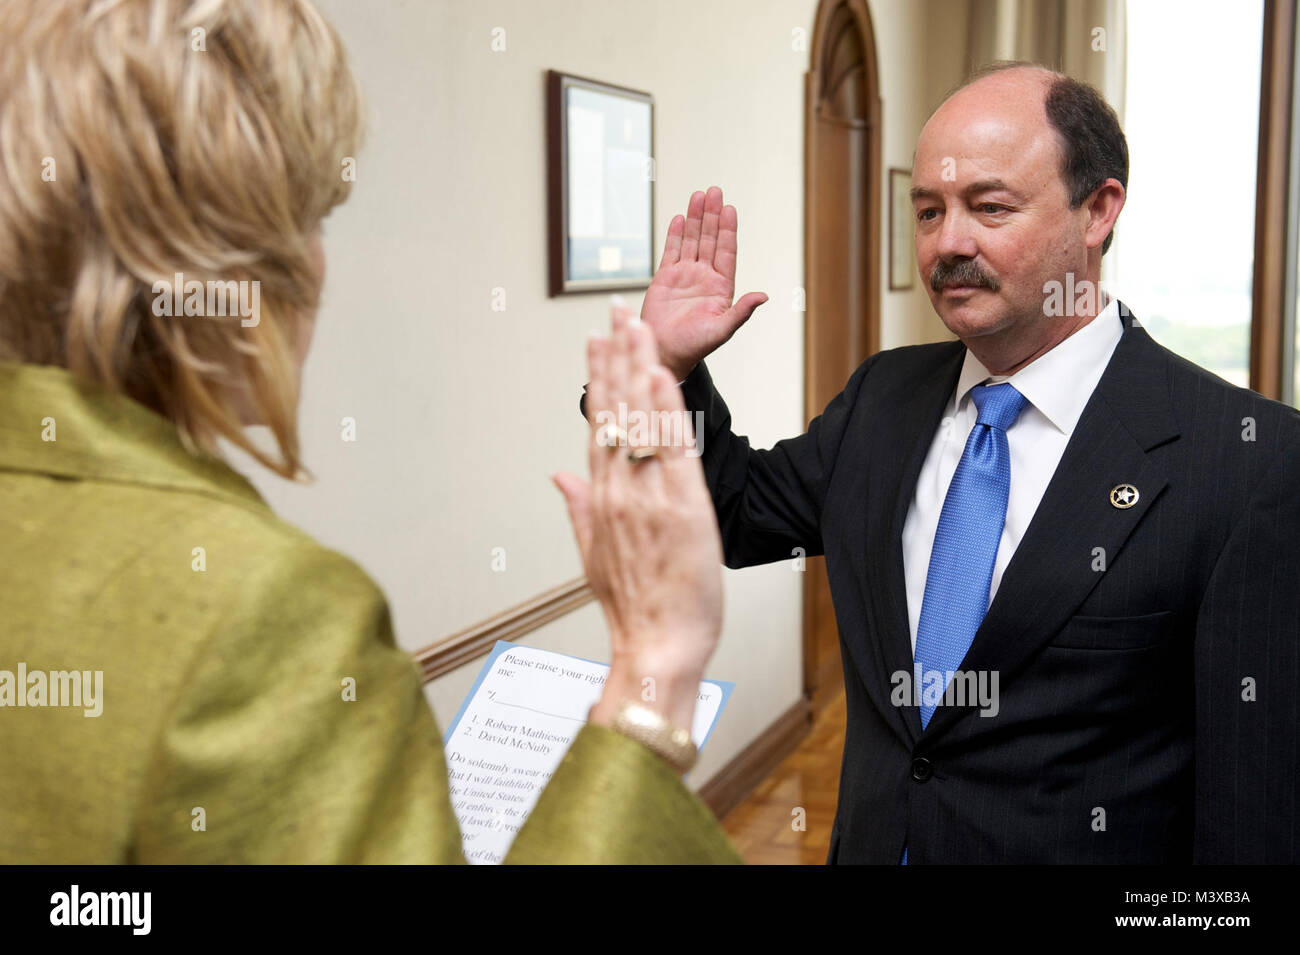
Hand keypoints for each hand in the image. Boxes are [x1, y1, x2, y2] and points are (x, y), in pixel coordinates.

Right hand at [552, 300, 724, 732]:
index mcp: (601, 500)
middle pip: (614, 410)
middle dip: (615, 355)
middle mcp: (618, 491)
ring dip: (638, 366)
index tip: (595, 341)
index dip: (597, 378)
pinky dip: (665, 409)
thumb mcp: (593, 556)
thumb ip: (576, 508)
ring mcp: (647, 496)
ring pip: (640, 421)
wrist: (657, 649)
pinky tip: (660, 374)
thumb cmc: (636, 608)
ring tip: (636, 324)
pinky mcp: (681, 507)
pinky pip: (670, 449)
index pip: (597, 423)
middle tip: (615, 310)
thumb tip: (558, 474)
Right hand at [641, 185, 767, 380]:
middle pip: (709, 240)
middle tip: (714, 191)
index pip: (726, 251)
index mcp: (720, 287)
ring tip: (698, 196)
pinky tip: (680, 218)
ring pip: (691, 241)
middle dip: (711, 215)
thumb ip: (741, 311)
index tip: (729, 209)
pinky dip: (675, 234)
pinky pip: (671, 251)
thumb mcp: (721, 329)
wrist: (665, 353)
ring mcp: (684, 276)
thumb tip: (763, 296)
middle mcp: (704, 278)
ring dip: (695, 219)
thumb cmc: (693, 346)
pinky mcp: (665, 278)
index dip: (727, 230)